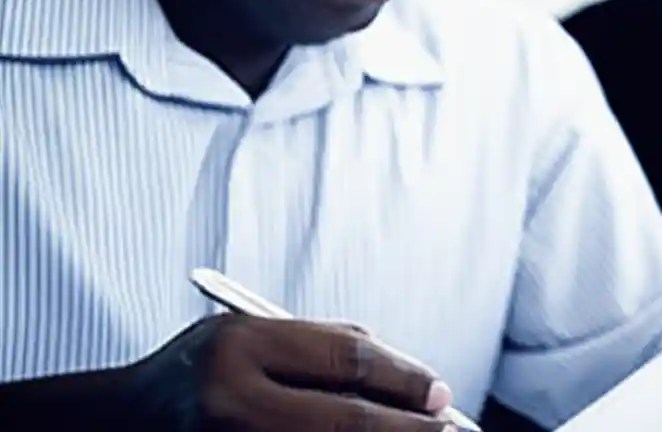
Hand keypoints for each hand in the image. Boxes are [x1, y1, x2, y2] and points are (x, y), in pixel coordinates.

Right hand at [122, 314, 457, 430]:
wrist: (117, 422)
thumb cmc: (200, 372)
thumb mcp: (250, 336)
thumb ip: (323, 348)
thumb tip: (413, 381)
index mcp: (238, 347)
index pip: (347, 359)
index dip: (405, 378)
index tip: (440, 392)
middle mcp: (230, 403)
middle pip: (346, 422)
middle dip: (407, 429)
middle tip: (448, 429)